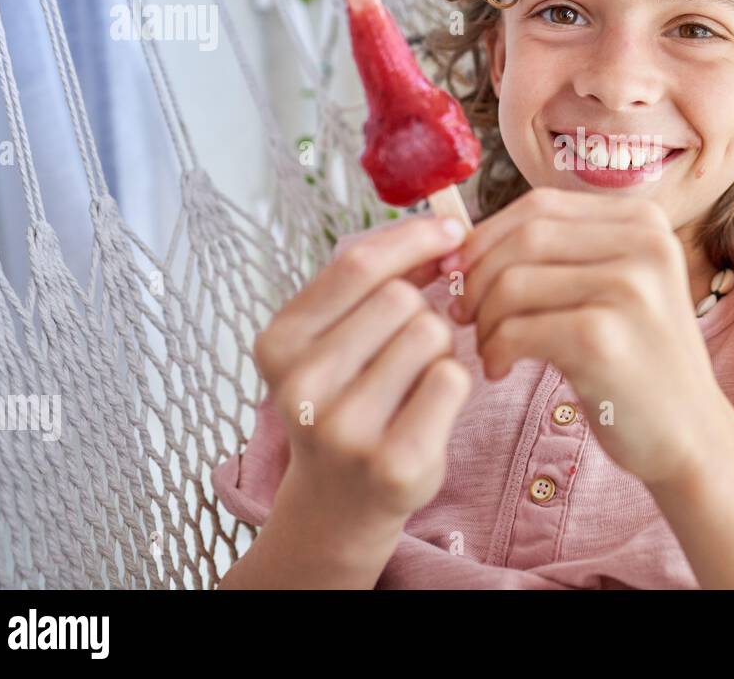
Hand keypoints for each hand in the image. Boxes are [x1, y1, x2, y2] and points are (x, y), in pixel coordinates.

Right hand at [251, 215, 472, 545]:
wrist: (338, 505)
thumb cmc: (345, 404)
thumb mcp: (336, 339)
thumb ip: (377, 284)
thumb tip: (445, 231)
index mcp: (279, 343)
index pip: (357, 263)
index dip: (414, 237)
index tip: (451, 229)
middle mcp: (302, 385)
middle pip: (400, 299)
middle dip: (421, 311)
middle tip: (408, 348)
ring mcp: (345, 429)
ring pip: (430, 335)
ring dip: (439, 350)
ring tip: (412, 382)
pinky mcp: (394, 463)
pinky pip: (453, 379)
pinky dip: (454, 385)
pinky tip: (427, 410)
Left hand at [439, 187, 726, 487]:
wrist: (690, 435)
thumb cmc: (635, 360)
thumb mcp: (618, 285)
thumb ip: (563, 252)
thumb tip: (462, 241)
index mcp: (645, 221)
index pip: (540, 205)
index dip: (488, 236)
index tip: (463, 272)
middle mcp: (645, 245)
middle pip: (525, 238)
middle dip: (478, 277)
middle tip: (463, 314)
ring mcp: (629, 290)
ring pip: (513, 283)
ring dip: (483, 319)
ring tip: (487, 347)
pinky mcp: (603, 339)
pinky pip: (515, 330)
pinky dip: (494, 350)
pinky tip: (501, 369)